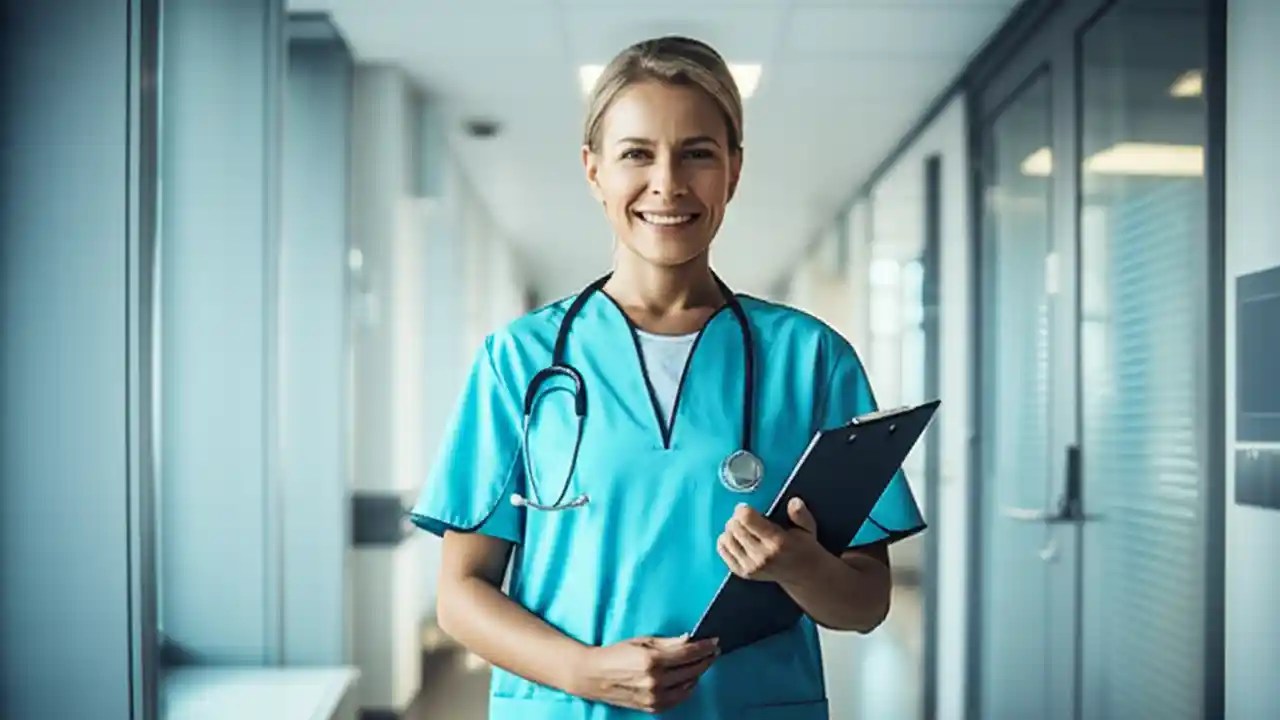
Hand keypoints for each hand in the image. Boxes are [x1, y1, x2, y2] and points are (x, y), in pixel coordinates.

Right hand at [570, 635, 718, 712]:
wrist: (593, 676)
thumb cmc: (616, 654)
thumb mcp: (641, 641)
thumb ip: (667, 642)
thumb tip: (689, 639)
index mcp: (652, 659)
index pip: (688, 653)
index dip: (705, 647)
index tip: (714, 641)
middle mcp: (655, 680)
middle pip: (692, 669)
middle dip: (705, 659)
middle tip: (713, 651)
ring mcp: (654, 696)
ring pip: (688, 685)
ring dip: (698, 673)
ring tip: (702, 662)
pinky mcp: (652, 707)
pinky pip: (679, 698)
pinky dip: (688, 688)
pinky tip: (690, 679)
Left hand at [718, 499, 822, 584]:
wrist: (804, 575)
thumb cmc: (804, 548)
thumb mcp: (808, 528)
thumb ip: (800, 514)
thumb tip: (794, 502)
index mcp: (777, 542)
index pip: (747, 519)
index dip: (743, 509)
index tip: (746, 507)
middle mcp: (762, 556)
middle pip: (734, 527)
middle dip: (736, 518)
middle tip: (745, 518)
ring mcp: (751, 566)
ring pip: (726, 539)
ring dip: (730, 529)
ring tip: (741, 528)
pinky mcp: (743, 573)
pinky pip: (723, 552)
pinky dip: (725, 542)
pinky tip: (736, 539)